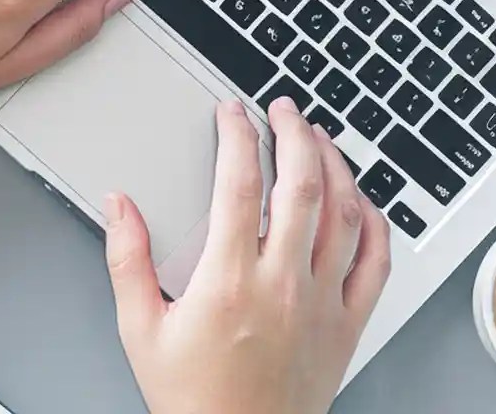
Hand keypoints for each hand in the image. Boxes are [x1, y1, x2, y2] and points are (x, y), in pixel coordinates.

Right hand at [104, 98, 391, 413]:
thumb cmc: (193, 398)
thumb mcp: (139, 328)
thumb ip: (127, 260)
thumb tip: (119, 205)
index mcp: (229, 281)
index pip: (239, 185)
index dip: (237, 136)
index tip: (232, 113)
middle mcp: (282, 285)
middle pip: (302, 184)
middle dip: (294, 132)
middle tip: (284, 109)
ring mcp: (322, 303)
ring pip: (345, 214)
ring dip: (336, 165)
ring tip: (320, 138)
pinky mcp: (347, 325)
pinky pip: (376, 263)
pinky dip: (374, 223)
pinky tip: (362, 202)